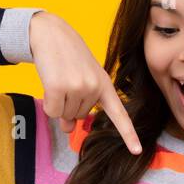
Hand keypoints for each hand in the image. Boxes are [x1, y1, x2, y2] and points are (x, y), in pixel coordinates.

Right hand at [28, 11, 141, 153]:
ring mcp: (78, 87)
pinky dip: (48, 103)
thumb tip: (67, 129)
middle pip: (78, 117)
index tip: (136, 151)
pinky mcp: (59, 88)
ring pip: (65, 115)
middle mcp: (94, 87)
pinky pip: (53, 112)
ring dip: (57, 102)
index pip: (119, 114)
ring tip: (58, 79)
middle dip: (68, 104)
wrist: (51, 33)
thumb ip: (78, 105)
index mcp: (105, 85)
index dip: (128, 134)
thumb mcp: (79, 80)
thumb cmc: (67, 57)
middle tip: (65, 80)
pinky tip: (50, 83)